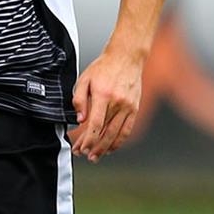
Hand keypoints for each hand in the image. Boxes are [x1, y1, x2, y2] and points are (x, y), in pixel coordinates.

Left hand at [68, 47, 142, 161]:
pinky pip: (127, 129)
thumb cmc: (104, 67)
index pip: (95, 124)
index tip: (81, 148)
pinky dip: (119, 141)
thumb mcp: (84, 79)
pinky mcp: (135, 108)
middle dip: (95, 147)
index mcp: (103, 95)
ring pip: (117, 133)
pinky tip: (111, 147)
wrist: (127, 57)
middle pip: (105, 132)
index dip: (87, 139)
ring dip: (106, 148)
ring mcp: (128, 106)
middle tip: (86, 156)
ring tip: (96, 156)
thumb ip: (79, 99)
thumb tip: (80, 119)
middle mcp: (117, 102)